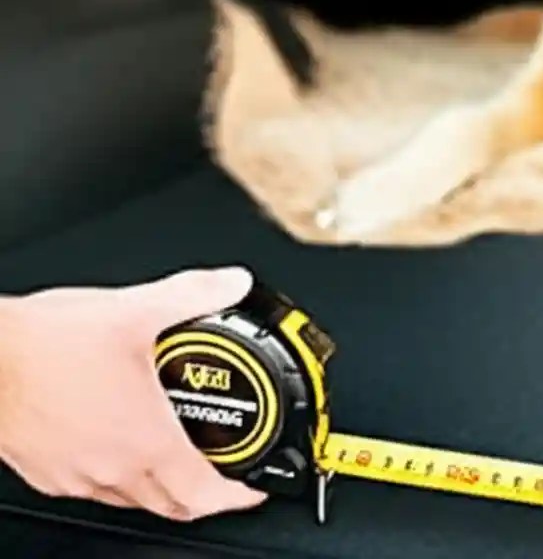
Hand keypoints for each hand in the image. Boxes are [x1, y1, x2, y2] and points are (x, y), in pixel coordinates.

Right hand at [0, 267, 267, 520]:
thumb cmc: (39, 345)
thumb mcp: (134, 309)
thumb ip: (193, 294)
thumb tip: (231, 284)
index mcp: (144, 441)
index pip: (207, 494)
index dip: (241, 493)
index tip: (255, 483)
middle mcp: (113, 469)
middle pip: (175, 505)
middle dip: (209, 494)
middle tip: (226, 472)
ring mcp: (77, 476)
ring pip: (135, 500)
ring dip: (165, 485)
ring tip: (180, 455)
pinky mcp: (47, 473)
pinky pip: (96, 488)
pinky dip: (121, 475)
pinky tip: (121, 442)